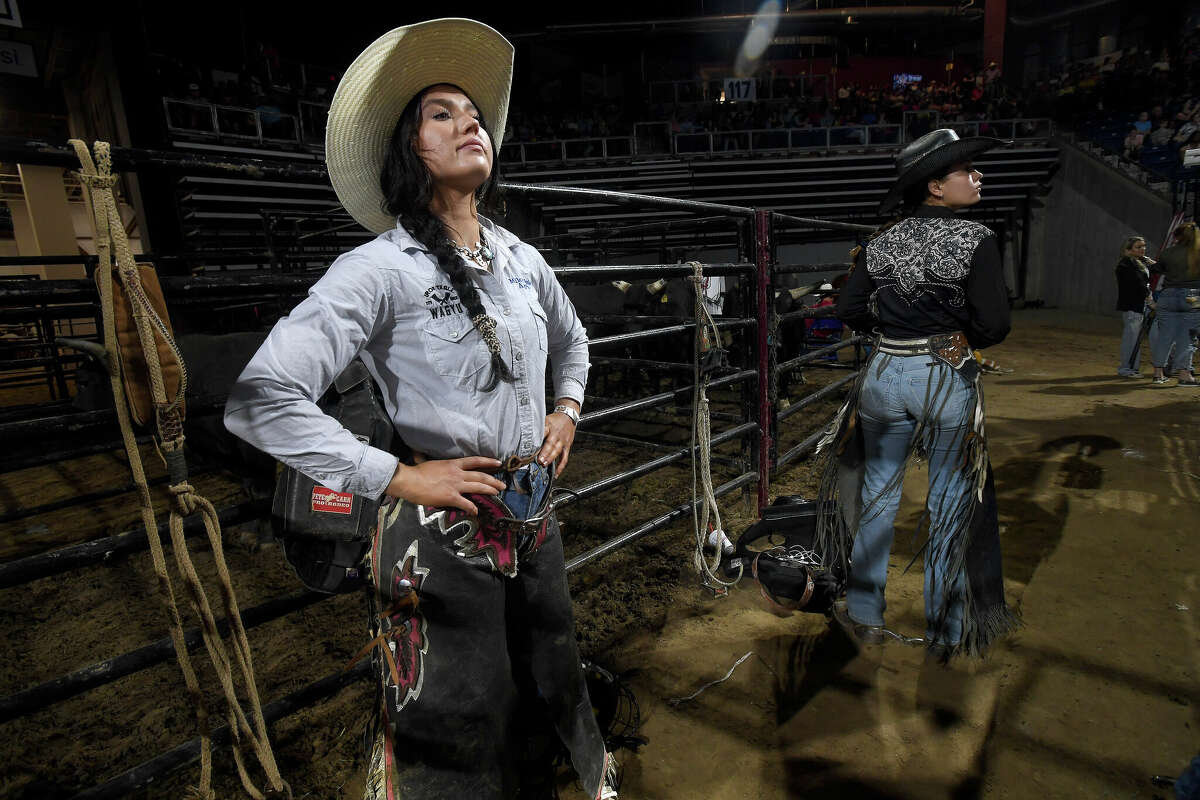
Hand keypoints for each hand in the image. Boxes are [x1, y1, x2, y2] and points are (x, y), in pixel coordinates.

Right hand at [384, 456, 504, 515]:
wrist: (409, 480)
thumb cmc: (417, 472)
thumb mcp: (432, 464)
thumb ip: (438, 464)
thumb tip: (431, 459)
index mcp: (453, 464)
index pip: (475, 461)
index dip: (488, 462)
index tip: (498, 463)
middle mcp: (457, 473)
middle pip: (480, 476)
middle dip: (493, 480)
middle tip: (503, 485)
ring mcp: (455, 485)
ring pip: (478, 487)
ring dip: (489, 490)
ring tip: (497, 493)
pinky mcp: (450, 497)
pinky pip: (466, 503)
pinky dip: (472, 508)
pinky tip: (476, 512)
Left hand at [537, 401, 577, 474]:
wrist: (568, 416)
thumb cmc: (554, 420)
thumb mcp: (544, 419)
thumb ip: (536, 428)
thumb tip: (523, 434)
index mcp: (549, 426)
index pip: (543, 432)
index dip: (538, 439)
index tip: (531, 446)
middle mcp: (556, 434)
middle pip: (551, 443)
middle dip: (545, 452)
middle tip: (539, 460)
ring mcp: (563, 441)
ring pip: (557, 451)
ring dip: (551, 458)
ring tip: (544, 464)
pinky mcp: (567, 447)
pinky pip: (564, 458)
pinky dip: (560, 467)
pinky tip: (555, 474)